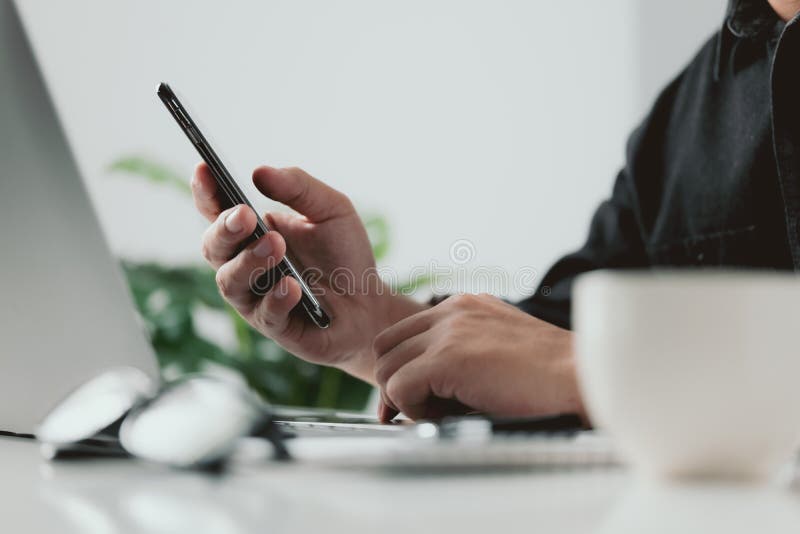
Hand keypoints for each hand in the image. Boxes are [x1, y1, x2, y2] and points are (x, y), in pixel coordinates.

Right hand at [192, 163, 425, 382]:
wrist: (370, 301)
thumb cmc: (343, 253)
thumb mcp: (331, 208)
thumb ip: (298, 187)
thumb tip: (259, 172)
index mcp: (252, 231)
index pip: (217, 210)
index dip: (205, 191)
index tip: (204, 168)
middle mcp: (244, 263)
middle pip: (213, 247)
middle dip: (225, 229)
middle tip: (246, 215)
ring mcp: (255, 296)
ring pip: (231, 281)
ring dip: (250, 262)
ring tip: (276, 245)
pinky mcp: (275, 325)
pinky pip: (265, 313)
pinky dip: (276, 297)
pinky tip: (292, 286)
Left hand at [373, 294, 585, 420]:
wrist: (584, 377)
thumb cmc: (550, 375)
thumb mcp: (499, 348)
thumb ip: (462, 354)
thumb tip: (426, 387)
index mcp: (464, 306)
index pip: (404, 332)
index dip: (402, 367)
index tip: (415, 395)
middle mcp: (452, 311)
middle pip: (386, 346)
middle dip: (395, 381)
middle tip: (418, 409)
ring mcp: (448, 332)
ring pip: (387, 367)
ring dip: (406, 398)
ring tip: (442, 413)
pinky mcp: (447, 358)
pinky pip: (399, 387)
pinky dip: (414, 410)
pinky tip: (446, 416)